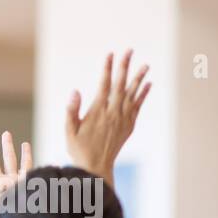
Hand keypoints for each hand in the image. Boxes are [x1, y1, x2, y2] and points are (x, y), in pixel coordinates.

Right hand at [66, 49, 149, 180]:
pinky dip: (143, 94)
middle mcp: (113, 113)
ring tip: (145, 64)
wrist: (96, 166)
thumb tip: (75, 91)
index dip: (107, 69)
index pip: (103, 85)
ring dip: (139, 78)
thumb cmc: (79, 149)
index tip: (110, 55)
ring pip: (132, 94)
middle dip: (124, 66)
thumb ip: (72, 111)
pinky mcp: (128, 125)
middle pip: (120, 85)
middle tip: (129, 50)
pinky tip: (148, 84)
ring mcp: (123, 118)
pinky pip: (138, 106)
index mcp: (97, 112)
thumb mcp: (69, 131)